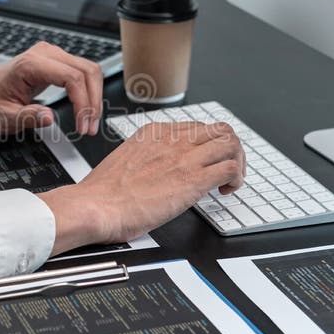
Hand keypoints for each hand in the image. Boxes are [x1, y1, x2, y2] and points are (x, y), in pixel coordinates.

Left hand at [0, 42, 102, 134]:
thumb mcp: (3, 117)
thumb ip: (27, 117)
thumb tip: (49, 118)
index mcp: (30, 65)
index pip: (72, 77)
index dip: (83, 103)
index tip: (83, 126)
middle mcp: (44, 54)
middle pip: (87, 71)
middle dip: (93, 101)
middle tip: (90, 127)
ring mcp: (51, 55)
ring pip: (89, 70)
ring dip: (94, 96)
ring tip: (89, 121)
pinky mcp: (55, 61)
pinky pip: (82, 72)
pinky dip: (88, 91)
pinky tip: (85, 109)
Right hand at [39, 121, 245, 254]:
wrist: (97, 206)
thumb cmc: (104, 193)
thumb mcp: (125, 161)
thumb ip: (146, 158)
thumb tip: (156, 170)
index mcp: (154, 133)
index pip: (196, 127)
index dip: (206, 145)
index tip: (204, 162)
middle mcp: (172, 140)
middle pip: (219, 129)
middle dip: (229, 149)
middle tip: (225, 168)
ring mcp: (184, 157)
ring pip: (230, 143)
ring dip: (237, 162)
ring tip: (230, 180)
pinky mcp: (193, 179)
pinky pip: (230, 168)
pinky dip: (236, 178)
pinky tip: (225, 191)